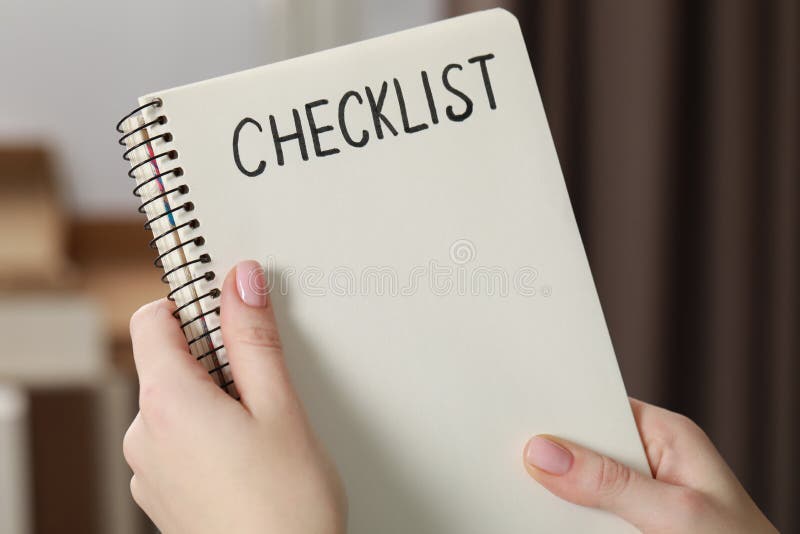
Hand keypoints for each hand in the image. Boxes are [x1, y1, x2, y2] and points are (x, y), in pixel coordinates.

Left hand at [123, 260, 345, 533]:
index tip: (229, 306)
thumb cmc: (286, 508)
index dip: (193, 303)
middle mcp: (143, 435)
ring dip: (214, 399)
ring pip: (176, 404)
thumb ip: (254, 337)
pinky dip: (207, 434)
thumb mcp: (280, 406)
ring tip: (261, 430)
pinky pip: (176, 441)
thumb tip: (241, 280)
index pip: (154, 319)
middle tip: (265, 386)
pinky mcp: (162, 493)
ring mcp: (148, 469)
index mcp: (167, 403)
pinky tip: (248, 459)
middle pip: (168, 362)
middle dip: (215, 359)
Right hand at [523, 398, 776, 532]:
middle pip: (582, 445)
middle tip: (511, 458)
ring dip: (555, 491)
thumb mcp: (674, 512)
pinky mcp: (627, 522)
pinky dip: (564, 516)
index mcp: (665, 434)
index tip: (518, 414)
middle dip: (551, 453)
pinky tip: (547, 517)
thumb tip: (545, 453)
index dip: (559, 408)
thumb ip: (611, 484)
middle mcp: (648, 458)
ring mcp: (636, 493)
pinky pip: (584, 512)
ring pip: (579, 482)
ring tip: (524, 492)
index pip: (599, 405)